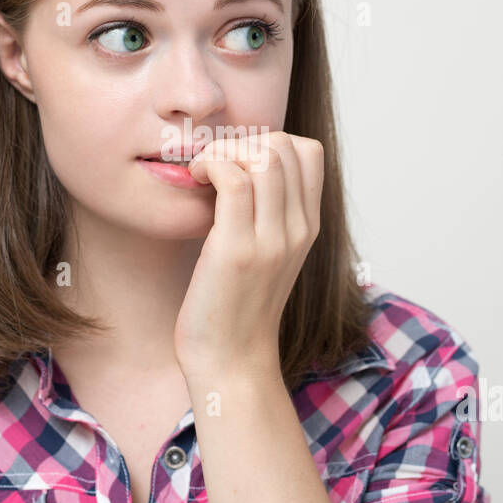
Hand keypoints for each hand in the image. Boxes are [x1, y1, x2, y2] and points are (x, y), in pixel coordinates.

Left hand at [173, 131, 323, 379]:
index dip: (267, 141)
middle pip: (285, 145)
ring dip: (222, 151)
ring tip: (201, 174)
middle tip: (212, 167)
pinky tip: (194, 182)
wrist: (231, 362)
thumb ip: (265, 214)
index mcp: (307, 227)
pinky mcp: (238, 250)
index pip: (308, 151)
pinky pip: (232, 179)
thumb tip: (237, 168)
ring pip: (263, 155)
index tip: (235, 162)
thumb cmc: (236, 308)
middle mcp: (298, 229)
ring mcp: (272, 240)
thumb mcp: (266, 254)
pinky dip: (209, 166)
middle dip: (240, 141)